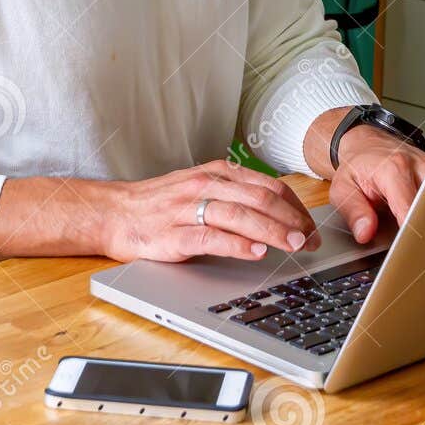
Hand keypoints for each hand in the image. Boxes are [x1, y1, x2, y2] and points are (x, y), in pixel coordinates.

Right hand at [98, 159, 321, 263]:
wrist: (113, 213)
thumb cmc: (159, 204)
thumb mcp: (200, 187)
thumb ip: (234, 195)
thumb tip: (278, 211)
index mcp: (216, 173)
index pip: (268, 186)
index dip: (295, 206)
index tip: (311, 225)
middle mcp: (205, 186)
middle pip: (260, 199)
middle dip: (292, 220)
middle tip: (311, 240)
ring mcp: (188, 209)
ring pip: (241, 215)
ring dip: (273, 231)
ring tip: (294, 244)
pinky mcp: (174, 234)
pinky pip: (212, 237)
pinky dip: (238, 244)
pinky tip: (256, 251)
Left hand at [329, 125, 424, 243]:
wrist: (366, 145)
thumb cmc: (356, 166)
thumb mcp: (343, 189)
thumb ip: (354, 212)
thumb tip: (365, 233)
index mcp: (393, 169)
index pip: (410, 207)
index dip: (411, 230)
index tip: (409, 246)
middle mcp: (418, 165)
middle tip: (419, 247)